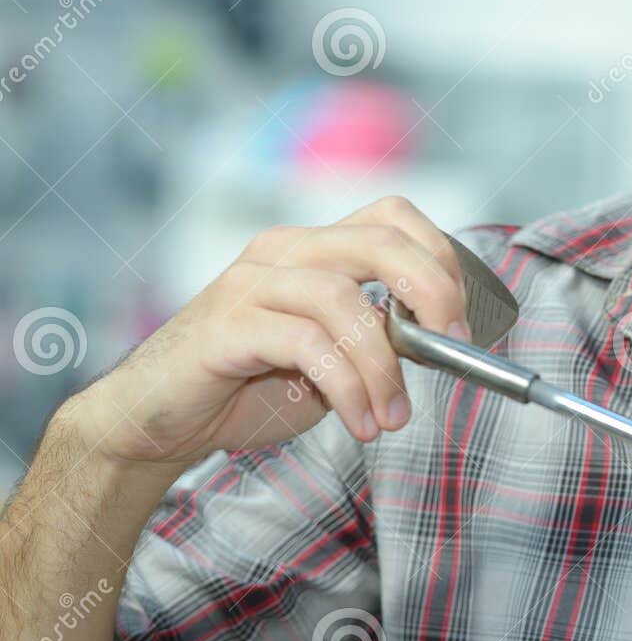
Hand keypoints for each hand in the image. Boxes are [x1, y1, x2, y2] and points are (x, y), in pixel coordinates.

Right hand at [70, 195, 470, 468]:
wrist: (159, 421)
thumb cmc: (249, 386)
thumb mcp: (335, 359)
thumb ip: (381, 338)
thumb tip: (442, 338)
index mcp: (315, 248)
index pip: (392, 218)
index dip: (440, 258)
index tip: (463, 318)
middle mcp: (284, 251)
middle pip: (378, 239)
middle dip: (432, 290)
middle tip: (454, 345)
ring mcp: (251, 282)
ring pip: (344, 299)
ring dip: (384, 366)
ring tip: (392, 417)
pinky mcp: (226, 325)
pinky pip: (307, 344)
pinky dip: (348, 387)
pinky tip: (361, 423)